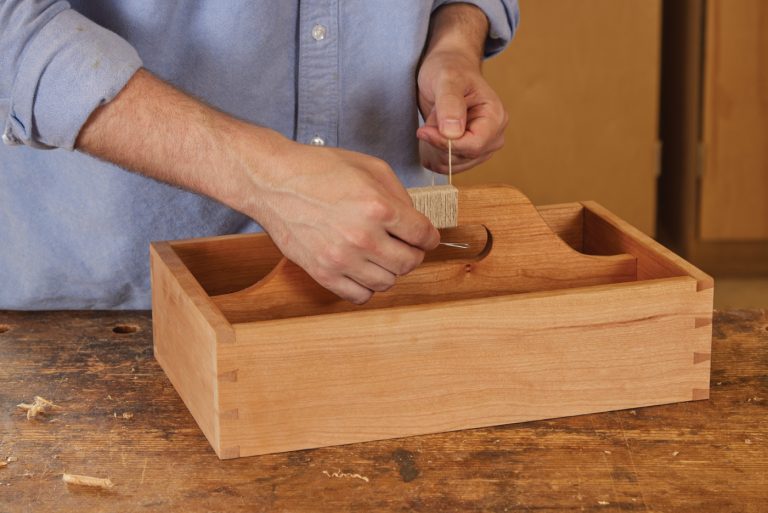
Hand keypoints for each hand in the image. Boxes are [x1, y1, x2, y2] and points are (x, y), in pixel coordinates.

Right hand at [254, 140, 439, 303]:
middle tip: (405, 246)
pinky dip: (367, 287)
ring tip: (381, 257)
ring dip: (390, 271)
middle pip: (409, 263)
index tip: (426, 238)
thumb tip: (415, 221)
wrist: (273, 182)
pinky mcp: (323, 273)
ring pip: (387, 283)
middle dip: (413, 254)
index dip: (430, 237)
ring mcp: (341, 258)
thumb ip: (400, 194)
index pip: (423, 235)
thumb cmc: (318, 170)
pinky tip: (363, 270)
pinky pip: (359, 296)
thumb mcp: (370, 167)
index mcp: (379, 207)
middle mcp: (362, 237)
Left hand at [416, 4, 507, 173]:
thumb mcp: (447, 79)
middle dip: (438, 143)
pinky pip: (447, 166)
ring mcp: (482, 147)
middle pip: (462, 158)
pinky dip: (432, 154)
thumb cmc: (449, 69)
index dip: (445, 143)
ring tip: (432, 124)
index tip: (423, 130)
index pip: (473, 146)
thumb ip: (450, 103)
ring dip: (433, 149)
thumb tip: (453, 133)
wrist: (447, 69)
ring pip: (452, 166)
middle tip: (429, 121)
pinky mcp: (468, 154)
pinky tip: (431, 135)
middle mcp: (494, 135)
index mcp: (495, 116)